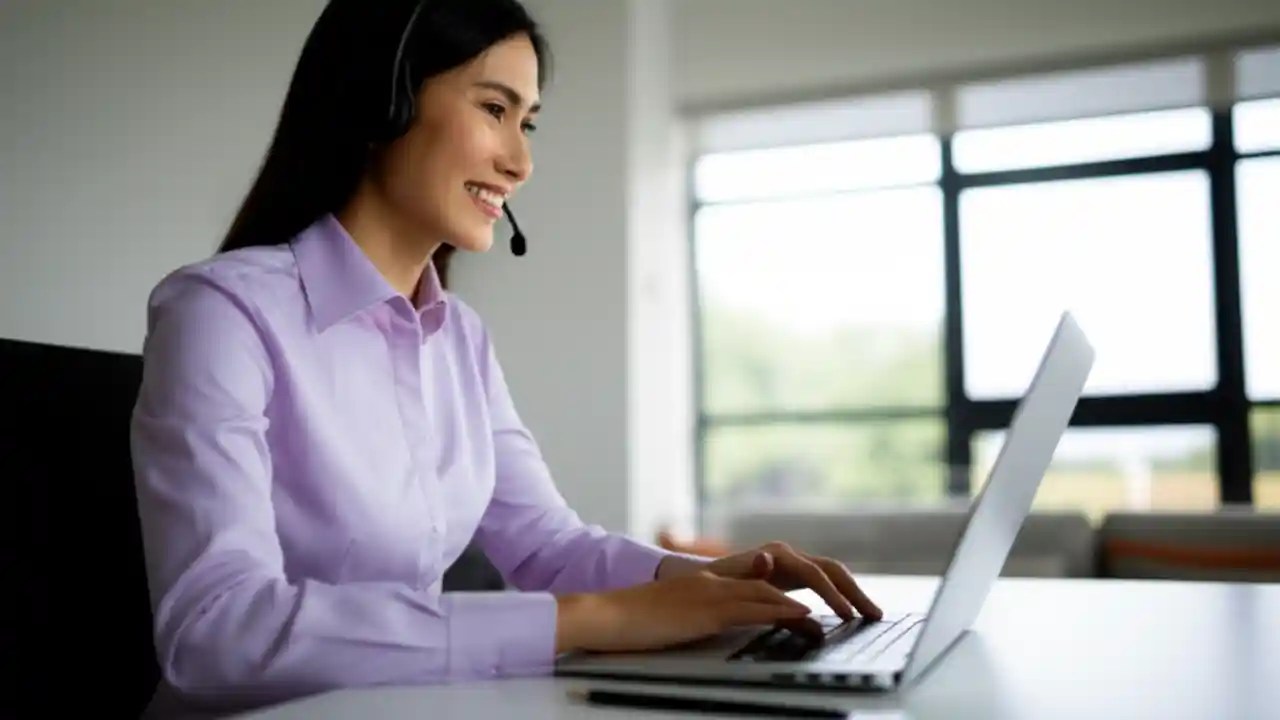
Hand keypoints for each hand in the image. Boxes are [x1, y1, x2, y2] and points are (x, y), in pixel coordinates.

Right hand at [555, 571, 811, 653]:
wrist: (605, 615)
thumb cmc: (633, 621)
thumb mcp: (673, 613)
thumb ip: (698, 612)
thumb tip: (714, 624)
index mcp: (706, 582)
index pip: (757, 584)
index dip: (787, 593)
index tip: (811, 607)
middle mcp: (714, 581)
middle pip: (771, 585)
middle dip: (806, 596)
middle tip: (834, 610)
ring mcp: (710, 593)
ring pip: (768, 594)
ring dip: (802, 607)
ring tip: (833, 619)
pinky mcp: (706, 610)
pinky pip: (753, 607)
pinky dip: (782, 610)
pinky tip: (802, 616)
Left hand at [703, 542, 881, 621]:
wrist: (704, 579)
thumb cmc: (716, 584)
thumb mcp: (730, 581)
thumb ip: (750, 573)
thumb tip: (767, 561)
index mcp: (779, 555)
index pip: (816, 574)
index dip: (833, 595)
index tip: (847, 616)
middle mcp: (790, 555)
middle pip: (832, 570)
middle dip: (854, 592)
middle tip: (875, 615)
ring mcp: (793, 564)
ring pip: (832, 575)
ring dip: (853, 593)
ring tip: (872, 615)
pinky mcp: (794, 575)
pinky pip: (824, 583)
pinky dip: (840, 595)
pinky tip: (851, 611)